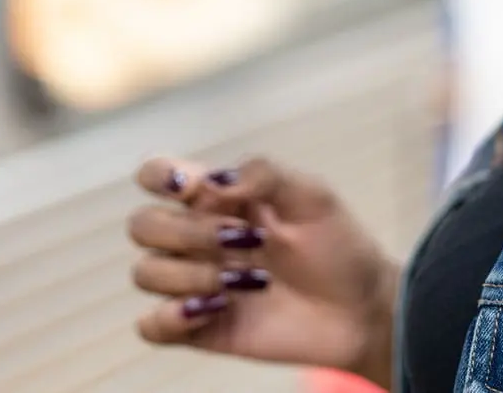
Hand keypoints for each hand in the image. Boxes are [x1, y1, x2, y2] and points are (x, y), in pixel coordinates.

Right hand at [128, 157, 399, 386]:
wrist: (361, 309)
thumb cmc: (338, 246)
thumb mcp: (312, 196)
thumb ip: (262, 174)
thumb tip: (211, 182)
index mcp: (217, 198)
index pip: (157, 174)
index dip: (159, 176)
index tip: (193, 189)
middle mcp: (196, 237)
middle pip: (142, 225)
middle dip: (189, 232)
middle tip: (246, 241)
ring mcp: (194, 283)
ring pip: (144, 273)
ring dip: (192, 275)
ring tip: (249, 281)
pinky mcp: (199, 328)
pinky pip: (150, 326)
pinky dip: (173, 317)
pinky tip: (219, 309)